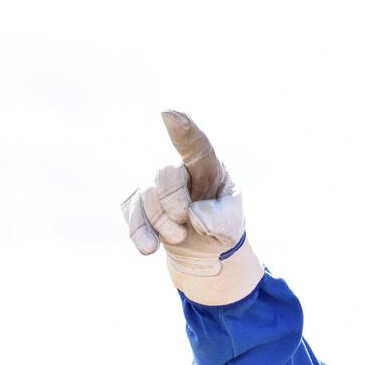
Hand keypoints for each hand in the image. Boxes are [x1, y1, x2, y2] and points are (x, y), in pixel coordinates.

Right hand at [122, 111, 247, 278]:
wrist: (202, 249)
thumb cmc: (221, 227)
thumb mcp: (233, 226)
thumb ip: (219, 218)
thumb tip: (193, 215)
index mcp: (207, 166)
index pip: (196, 146)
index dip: (183, 131)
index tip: (169, 114)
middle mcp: (177, 168)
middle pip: (165, 174)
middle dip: (175, 205)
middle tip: (187, 224)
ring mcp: (153, 183)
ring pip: (146, 196)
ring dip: (164, 225)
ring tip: (180, 236)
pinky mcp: (136, 204)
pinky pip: (131, 214)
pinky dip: (141, 234)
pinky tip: (150, 248)